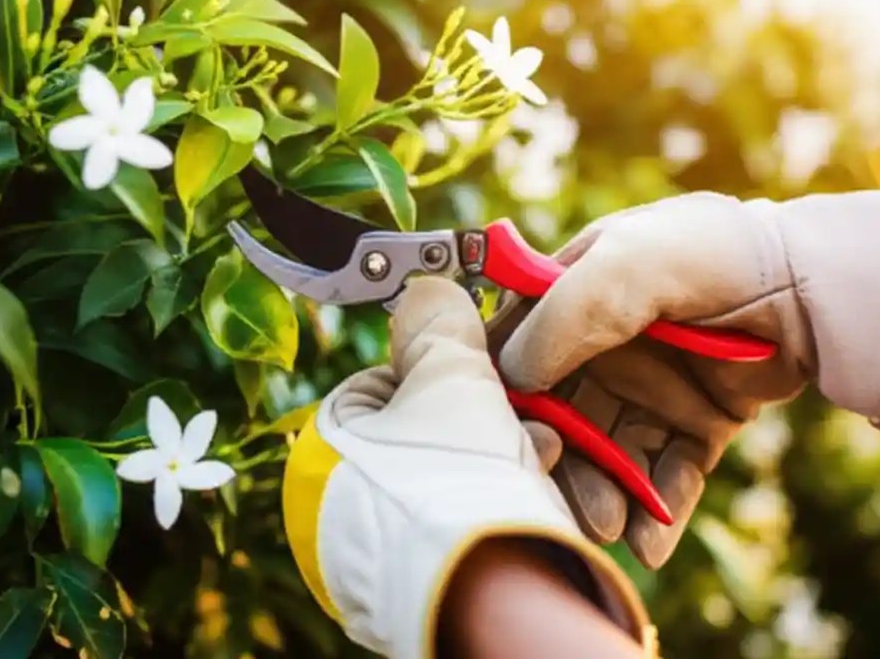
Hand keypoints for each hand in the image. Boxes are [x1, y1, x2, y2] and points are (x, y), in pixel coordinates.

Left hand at [284, 277, 652, 657]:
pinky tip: (550, 502)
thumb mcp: (449, 377)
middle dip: (497, 422)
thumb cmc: (454, 473)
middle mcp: (343, 500)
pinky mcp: (434, 580)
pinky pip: (481, 522)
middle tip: (539, 425)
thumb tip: (425, 287)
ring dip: (519, 460)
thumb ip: (440, 326)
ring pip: (469, 477)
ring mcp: (388, 547)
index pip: (388, 381)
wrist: (491, 592)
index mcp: (329, 443)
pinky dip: (517, 505)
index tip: (493, 371)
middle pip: (439, 432)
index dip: (449, 368)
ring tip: (548, 460)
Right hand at [491, 189, 879, 567]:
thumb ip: (560, 317)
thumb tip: (512, 378)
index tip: (508, 442)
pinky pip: (669, 472)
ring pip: (611, 454)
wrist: (819, 285)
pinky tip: (653, 541)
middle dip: (566, 466)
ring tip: (614, 530)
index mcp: (574, 299)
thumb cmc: (714, 255)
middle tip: (571, 503)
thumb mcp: (625, 267)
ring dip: (608, 494)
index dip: (507, 401)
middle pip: (563, 418)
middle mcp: (605, 347)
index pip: (518, 354)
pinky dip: (660, 508)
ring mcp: (654, 387)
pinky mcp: (699, 422)